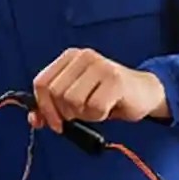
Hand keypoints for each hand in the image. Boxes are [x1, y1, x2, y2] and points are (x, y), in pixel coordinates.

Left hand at [29, 48, 168, 131]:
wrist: (145, 93)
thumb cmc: (107, 96)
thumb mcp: (75, 99)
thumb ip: (52, 107)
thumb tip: (33, 119)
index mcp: (69, 57)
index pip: (41, 83)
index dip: (43, 107)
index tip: (54, 122)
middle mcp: (83, 57)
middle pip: (55, 93)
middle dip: (64, 113)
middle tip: (80, 116)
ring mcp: (100, 66)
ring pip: (72, 101)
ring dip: (83, 114)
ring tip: (96, 108)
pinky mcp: (115, 80)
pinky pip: (94, 108)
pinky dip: (98, 117)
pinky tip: (108, 109)